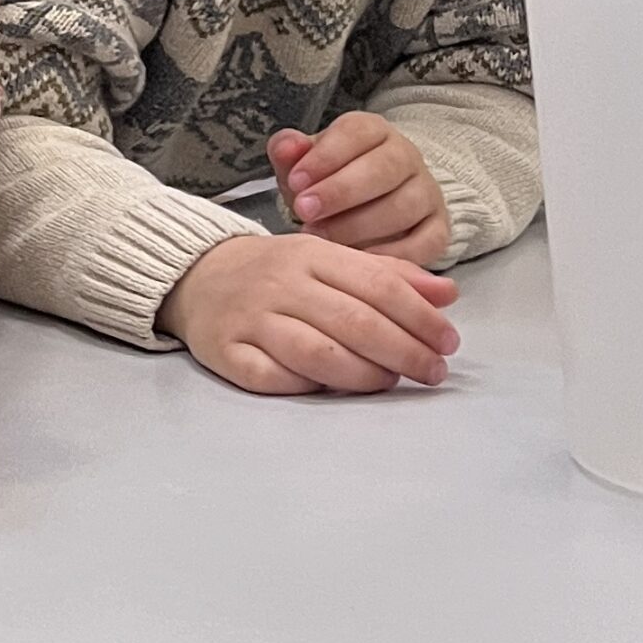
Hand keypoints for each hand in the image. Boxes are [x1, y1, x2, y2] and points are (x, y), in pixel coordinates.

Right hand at [161, 234, 461, 394]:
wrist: (193, 274)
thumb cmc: (275, 272)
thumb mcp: (327, 258)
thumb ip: (388, 275)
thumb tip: (448, 294)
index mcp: (309, 254)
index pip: (378, 286)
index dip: (421, 318)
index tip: (449, 343)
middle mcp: (280, 284)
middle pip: (355, 323)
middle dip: (406, 352)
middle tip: (434, 372)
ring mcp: (250, 320)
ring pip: (319, 355)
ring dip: (366, 375)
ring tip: (389, 381)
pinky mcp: (226, 353)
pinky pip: (275, 379)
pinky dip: (309, 387)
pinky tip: (331, 388)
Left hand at [271, 115, 451, 265]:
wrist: (361, 206)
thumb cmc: (325, 181)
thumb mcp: (302, 163)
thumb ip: (289, 152)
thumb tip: (287, 147)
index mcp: (373, 131)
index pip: (357, 132)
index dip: (325, 157)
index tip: (296, 182)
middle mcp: (406, 157)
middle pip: (384, 169)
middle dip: (341, 192)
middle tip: (305, 211)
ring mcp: (427, 192)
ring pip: (404, 206)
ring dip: (360, 225)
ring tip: (322, 237)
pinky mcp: (439, 228)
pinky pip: (426, 242)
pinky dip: (393, 254)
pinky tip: (358, 260)